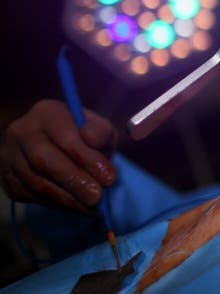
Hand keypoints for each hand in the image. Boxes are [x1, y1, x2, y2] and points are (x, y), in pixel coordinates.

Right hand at [0, 100, 116, 213]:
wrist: (59, 144)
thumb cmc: (84, 134)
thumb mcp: (99, 128)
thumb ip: (100, 132)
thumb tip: (91, 140)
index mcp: (47, 112)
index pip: (65, 137)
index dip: (87, 159)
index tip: (109, 178)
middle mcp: (22, 131)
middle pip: (43, 160)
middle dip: (73, 182)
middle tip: (96, 198)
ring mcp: (9, 155)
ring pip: (35, 182)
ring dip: (66, 199)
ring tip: (91, 208)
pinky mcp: (7, 177)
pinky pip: (29, 195)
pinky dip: (54, 204)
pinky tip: (75, 207)